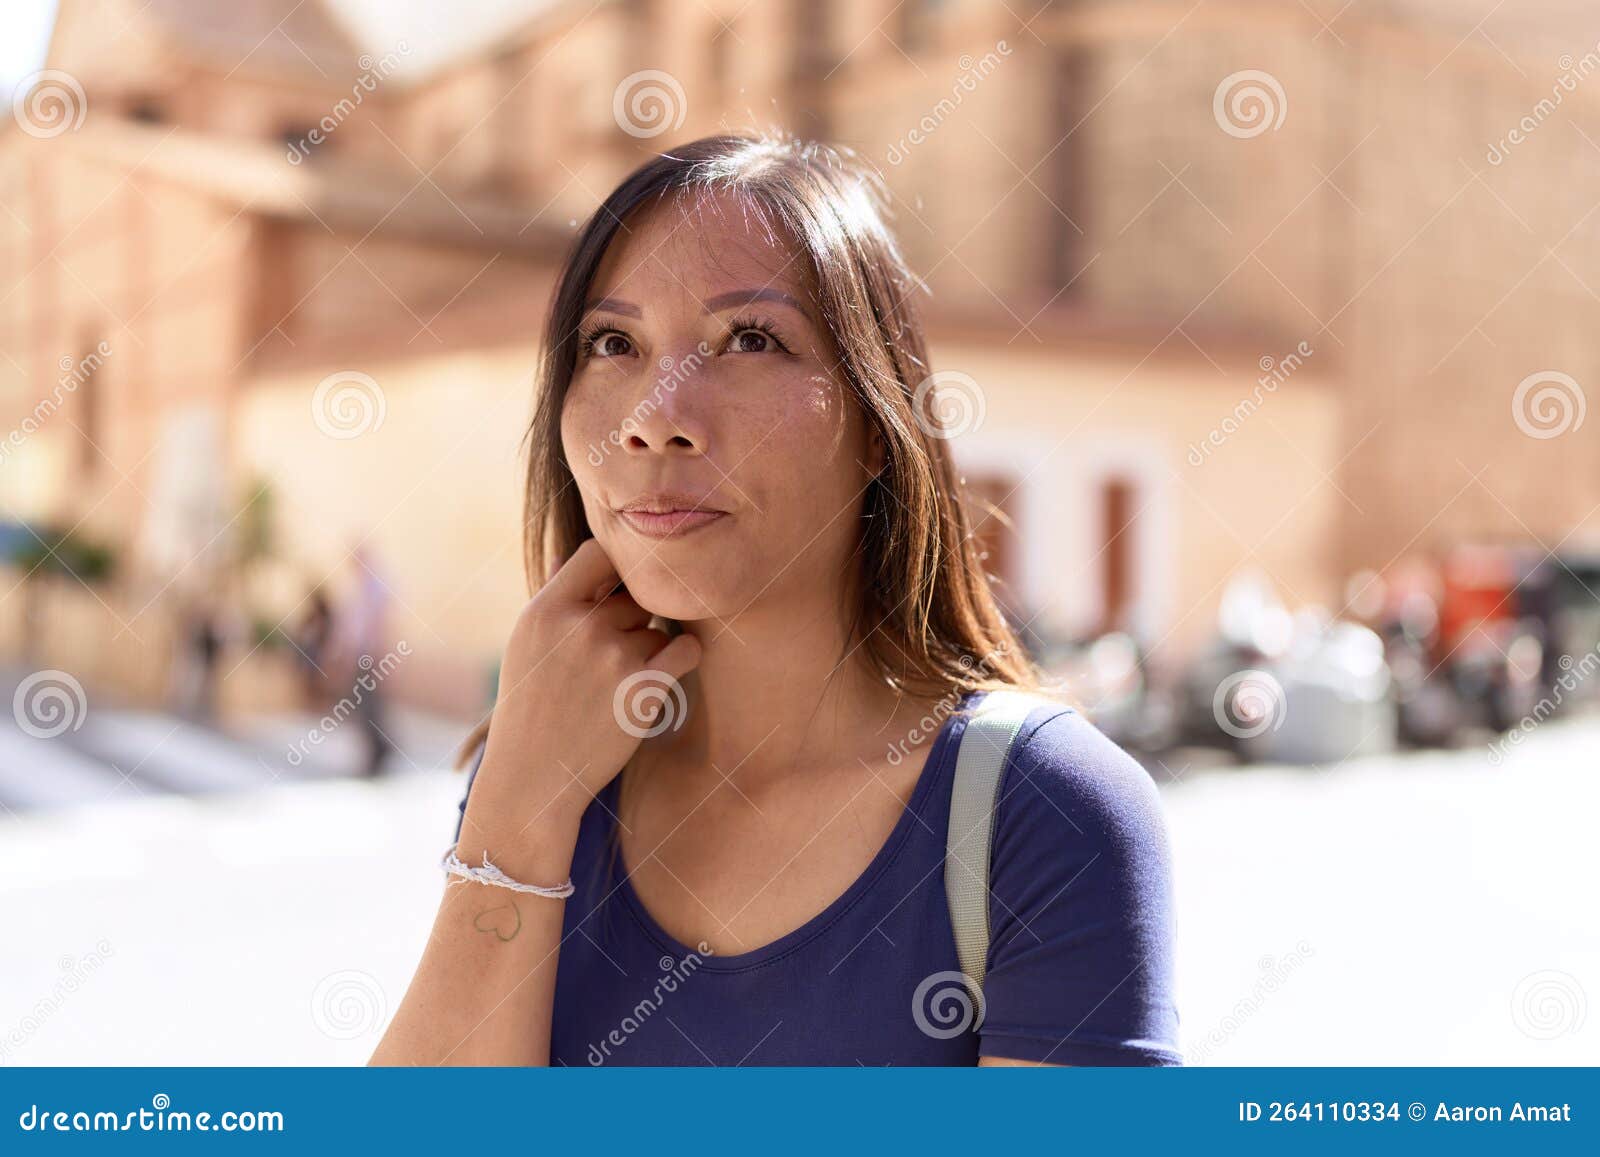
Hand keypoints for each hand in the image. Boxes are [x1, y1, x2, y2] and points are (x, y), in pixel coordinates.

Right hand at [462, 538, 701, 860]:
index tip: (616, 592)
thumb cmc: (530, 708)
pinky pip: (686, 651)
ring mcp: (614, 656)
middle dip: (631, 622)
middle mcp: (580, 626)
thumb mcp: (526, 646)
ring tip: (616, 685)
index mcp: (546, 610)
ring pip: (658, 630)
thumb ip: (554, 599)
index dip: (615, 569)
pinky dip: (682, 659)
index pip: (598, 552)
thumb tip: (567, 556)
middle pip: (635, 596)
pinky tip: (664, 675)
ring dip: (650, 651)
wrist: (533, 778)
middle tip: (610, 658)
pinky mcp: (644, 688)